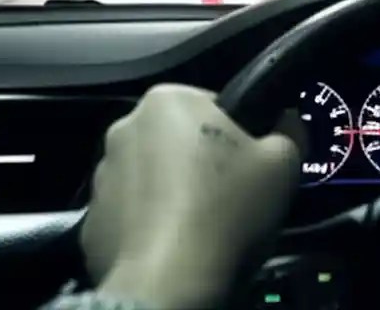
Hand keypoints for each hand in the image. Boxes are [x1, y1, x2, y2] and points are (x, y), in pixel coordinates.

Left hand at [81, 84, 302, 308]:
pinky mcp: (91, 220)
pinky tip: (173, 246)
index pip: (212, 105)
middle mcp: (125, 127)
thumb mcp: (282, 163)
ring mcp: (101, 175)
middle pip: (177, 141)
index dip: (238, 136)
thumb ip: (288, 131)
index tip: (250, 166)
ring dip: (171, 193)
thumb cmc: (226, 210)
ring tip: (201, 227)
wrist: (170, 280)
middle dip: (200, 163)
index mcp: (168, 100)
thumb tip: (285, 122)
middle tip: (230, 198)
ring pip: (150, 178)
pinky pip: (130, 215)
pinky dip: (149, 226)